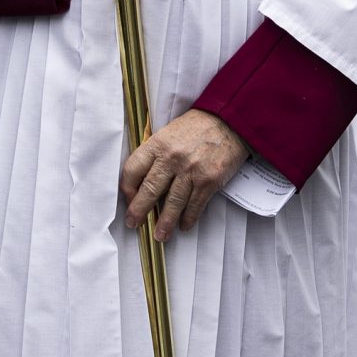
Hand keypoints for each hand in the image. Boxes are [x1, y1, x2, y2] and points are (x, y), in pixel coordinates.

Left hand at [121, 107, 248, 241]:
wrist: (229, 120)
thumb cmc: (196, 127)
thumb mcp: (169, 133)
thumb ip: (155, 154)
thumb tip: (143, 182)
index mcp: (158, 144)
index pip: (133, 169)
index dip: (127, 188)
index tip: (129, 199)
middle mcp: (172, 158)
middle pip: (150, 190)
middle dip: (139, 211)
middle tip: (134, 224)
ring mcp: (191, 170)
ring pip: (173, 203)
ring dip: (165, 223)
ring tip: (160, 236)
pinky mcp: (209, 180)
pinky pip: (195, 205)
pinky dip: (189, 218)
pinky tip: (184, 225)